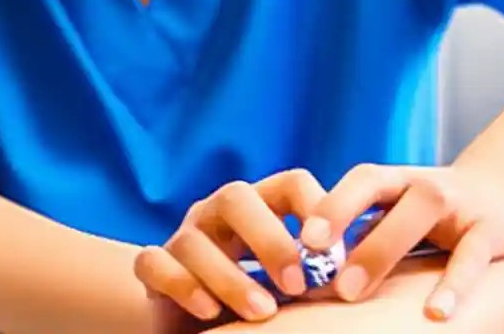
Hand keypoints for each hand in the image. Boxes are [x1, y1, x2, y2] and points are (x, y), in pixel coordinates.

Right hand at [134, 169, 326, 324]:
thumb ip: (312, 271)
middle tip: (298, 284)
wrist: (194, 321)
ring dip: (230, 277)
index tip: (335, 254)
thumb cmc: (257, 297)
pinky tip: (210, 311)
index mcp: (261, 207)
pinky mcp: (151, 268)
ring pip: (193, 239)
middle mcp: (217, 213)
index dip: (316, 207)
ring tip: (262, 313)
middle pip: (236, 197)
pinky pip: (154, 263)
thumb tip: (352, 277)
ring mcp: (181, 237)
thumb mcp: (288, 281)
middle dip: (269, 239)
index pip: (291, 183)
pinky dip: (182, 285)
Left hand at [299, 164, 503, 320]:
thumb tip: (311, 278)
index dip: (333, 206)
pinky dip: (455, 285)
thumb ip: (358, 238)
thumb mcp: (392, 216)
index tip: (305, 241)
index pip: (362, 180)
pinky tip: (436, 314)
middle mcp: (424, 184)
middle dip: (353, 236)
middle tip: (330, 282)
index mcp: (395, 180)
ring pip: (421, 213)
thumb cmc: (424, 214)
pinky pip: (472, 257)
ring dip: (383, 252)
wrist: (497, 192)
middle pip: (386, 195)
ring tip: (354, 294)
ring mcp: (460, 204)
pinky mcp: (494, 230)